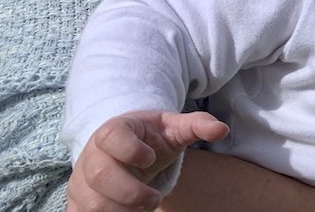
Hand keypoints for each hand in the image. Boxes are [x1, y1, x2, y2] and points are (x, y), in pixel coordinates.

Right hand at [67, 110, 227, 211]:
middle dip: (129, 191)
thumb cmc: (151, 138)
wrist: (126, 148)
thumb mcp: (174, 127)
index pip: (111, 137)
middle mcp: (91, 155)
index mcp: (113, 130)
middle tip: (155, 199)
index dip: (130, 149)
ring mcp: (81, 181)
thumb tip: (221, 130)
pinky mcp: (78, 203)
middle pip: (99, 175)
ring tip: (144, 208)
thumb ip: (197, 125)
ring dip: (120, 210)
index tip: (152, 158)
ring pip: (90, 204)